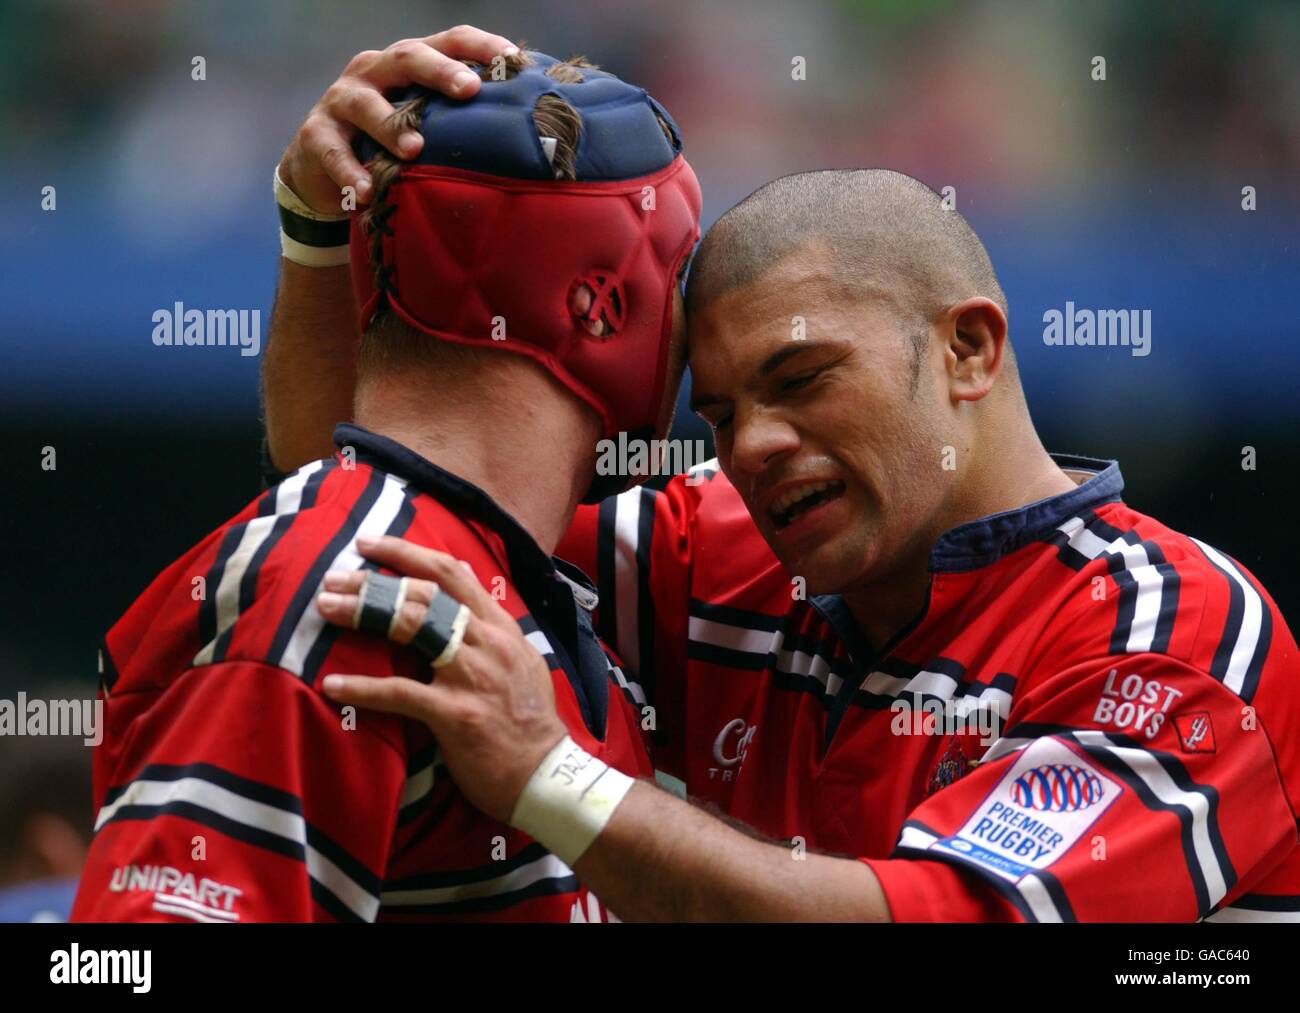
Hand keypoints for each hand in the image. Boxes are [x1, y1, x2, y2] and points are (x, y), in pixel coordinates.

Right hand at [279, 26, 517, 213]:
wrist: (323, 170)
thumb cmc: (389, 144)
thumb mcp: (424, 125)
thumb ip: (459, 120)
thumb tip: (525, 131)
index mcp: (406, 64)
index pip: (447, 41)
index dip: (480, 46)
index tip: (513, 60)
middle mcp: (373, 72)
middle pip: (406, 58)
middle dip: (439, 71)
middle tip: (469, 90)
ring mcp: (341, 100)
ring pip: (365, 104)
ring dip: (391, 126)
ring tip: (415, 149)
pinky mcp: (315, 135)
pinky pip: (332, 151)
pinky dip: (349, 173)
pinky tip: (366, 192)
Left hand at [315, 535, 565, 822]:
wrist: (548, 774)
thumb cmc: (529, 722)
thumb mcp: (519, 661)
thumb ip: (487, 630)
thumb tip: (459, 597)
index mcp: (499, 626)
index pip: (450, 572)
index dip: (406, 553)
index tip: (368, 544)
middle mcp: (486, 642)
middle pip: (422, 594)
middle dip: (373, 582)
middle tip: (333, 580)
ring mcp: (471, 676)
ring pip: (410, 627)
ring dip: (362, 614)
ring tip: (324, 609)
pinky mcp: (456, 714)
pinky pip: (400, 693)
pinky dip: (362, 687)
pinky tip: (332, 685)